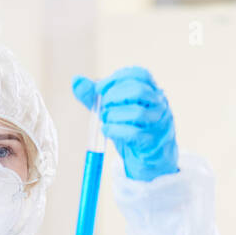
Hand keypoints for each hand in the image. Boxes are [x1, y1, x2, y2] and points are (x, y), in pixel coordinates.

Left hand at [71, 67, 177, 181]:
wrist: (147, 160)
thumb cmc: (131, 130)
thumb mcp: (112, 109)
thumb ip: (94, 96)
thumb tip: (76, 80)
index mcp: (151, 90)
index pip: (139, 74)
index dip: (116, 78)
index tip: (99, 89)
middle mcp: (159, 104)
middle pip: (139, 91)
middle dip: (114, 96)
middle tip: (102, 106)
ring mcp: (159, 123)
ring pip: (137, 113)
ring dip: (113, 115)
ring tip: (104, 119)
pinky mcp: (153, 142)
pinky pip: (134, 134)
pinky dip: (115, 130)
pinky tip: (106, 130)